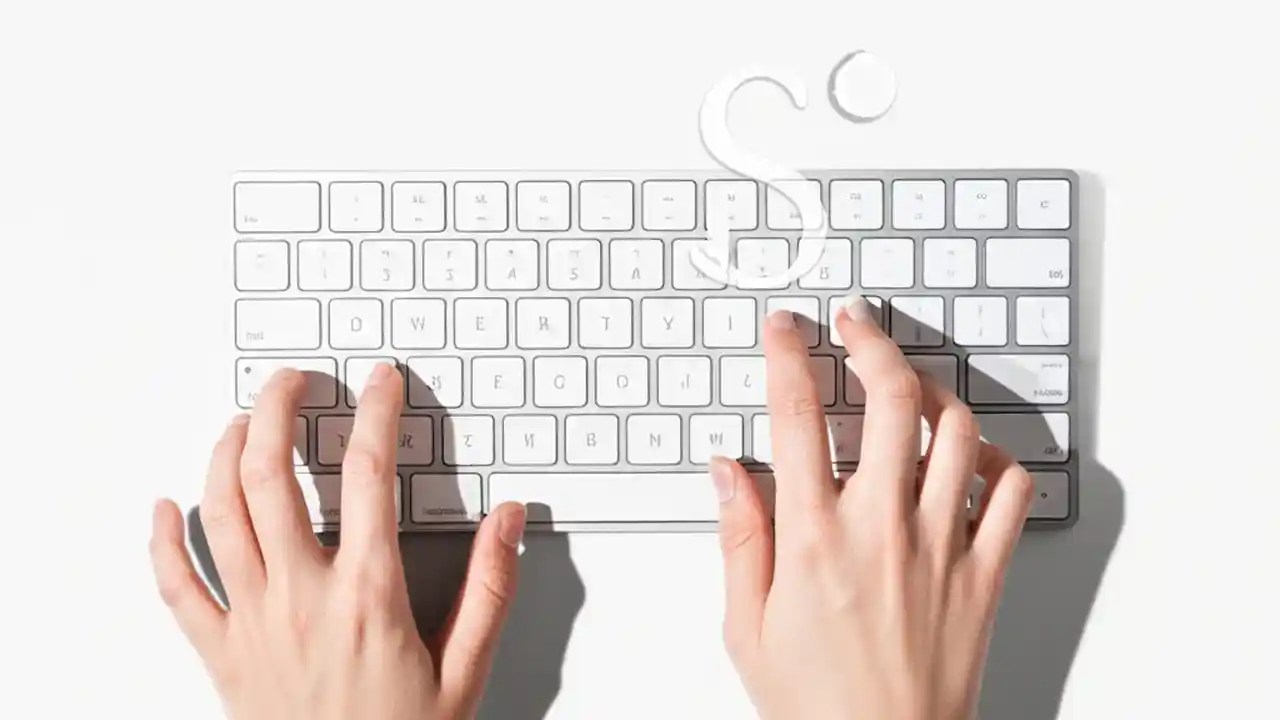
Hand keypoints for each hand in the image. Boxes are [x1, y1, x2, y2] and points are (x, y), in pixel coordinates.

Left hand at [149, 364, 526, 719]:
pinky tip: (165, 507)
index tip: (381, 383)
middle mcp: (301, 597)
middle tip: (292, 380)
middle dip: (278, 410)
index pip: (368, 476)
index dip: (376, 414)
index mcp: (367, 595)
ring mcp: (253, 623)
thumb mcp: (466, 671)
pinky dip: (163, 542)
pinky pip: (177, 588)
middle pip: (271, 476)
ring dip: (224, 454)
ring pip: (220, 515)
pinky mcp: (221, 654)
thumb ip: (490, 589)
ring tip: (243, 421)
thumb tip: (506, 519)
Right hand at [712, 297, 1034, 719]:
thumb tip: (727, 472)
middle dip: (869, 341)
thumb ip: (739, 538)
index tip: (783, 329)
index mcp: (813, 539)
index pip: (797, 416)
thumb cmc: (816, 704)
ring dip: (928, 388)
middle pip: (887, 399)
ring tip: (905, 380)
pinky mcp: (984, 571)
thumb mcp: (746, 625)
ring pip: (954, 431)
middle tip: (853, 323)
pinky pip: (1011, 491)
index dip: (787, 355)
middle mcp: (881, 529)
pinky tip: (967, 453)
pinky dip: (995, 456)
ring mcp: (941, 545)